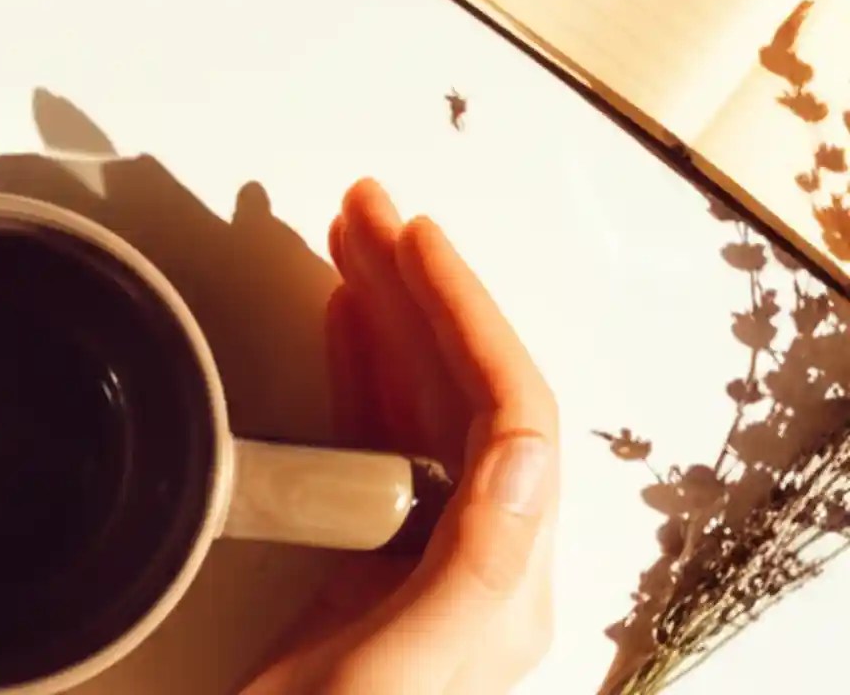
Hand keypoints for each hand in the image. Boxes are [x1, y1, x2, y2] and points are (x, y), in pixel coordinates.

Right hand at [246, 179, 557, 693]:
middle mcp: (471, 559)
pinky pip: (373, 441)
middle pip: (459, 392)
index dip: (466, 316)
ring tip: (347, 244)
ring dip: (385, 318)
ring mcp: (416, 556)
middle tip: (367, 213)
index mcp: (499, 580)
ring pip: (415, 405)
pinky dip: (355, 373)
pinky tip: (339, 328)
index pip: (509, 414)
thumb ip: (477, 569)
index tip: (414, 243)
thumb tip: (525, 450)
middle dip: (417, 293)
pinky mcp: (363, 562)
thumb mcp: (403, 671)